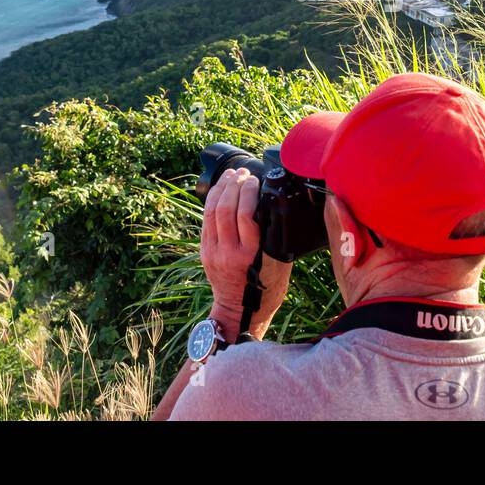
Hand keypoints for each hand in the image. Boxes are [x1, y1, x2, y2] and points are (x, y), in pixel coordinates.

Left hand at [201, 168, 291, 340]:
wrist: (239, 311)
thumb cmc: (266, 288)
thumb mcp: (279, 262)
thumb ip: (274, 235)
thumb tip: (273, 204)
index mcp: (249, 255)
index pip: (245, 215)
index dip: (249, 192)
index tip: (256, 180)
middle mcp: (227, 252)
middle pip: (225, 208)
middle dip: (234, 185)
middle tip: (244, 173)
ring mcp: (212, 251)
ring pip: (211, 210)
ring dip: (221, 188)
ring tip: (232, 175)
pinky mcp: (204, 250)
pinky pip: (205, 219)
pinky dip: (212, 200)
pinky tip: (220, 189)